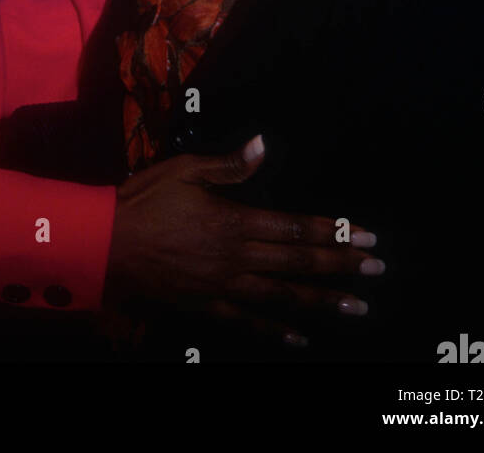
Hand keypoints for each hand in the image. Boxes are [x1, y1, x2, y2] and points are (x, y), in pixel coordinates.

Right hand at [104, 136, 381, 345]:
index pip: (295, 228)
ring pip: (283, 296)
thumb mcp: (184, 170)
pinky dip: (276, 330)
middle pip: (298, 263)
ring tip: (357, 307)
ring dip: (322, 301)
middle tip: (377, 271)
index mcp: (235, 221)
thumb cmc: (144, 200)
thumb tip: (262, 146)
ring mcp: (225, 285)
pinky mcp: (208, 305)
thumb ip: (227, 165)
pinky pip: (249, 321)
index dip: (333, 232)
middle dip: (341, 266)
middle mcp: (237, 257)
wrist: (106, 244)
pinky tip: (300, 337)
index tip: (365, 236)